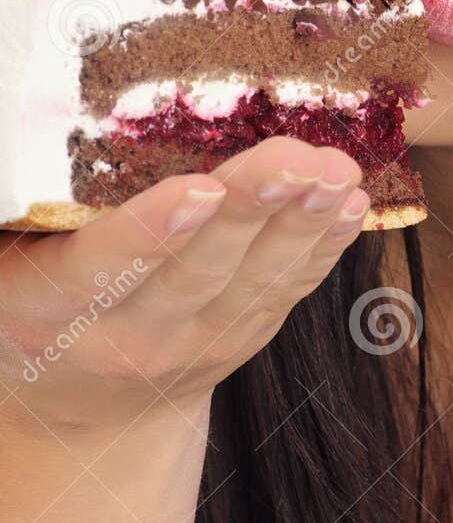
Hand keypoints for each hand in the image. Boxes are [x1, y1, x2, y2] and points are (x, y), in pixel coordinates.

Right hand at [0, 138, 371, 433]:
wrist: (82, 407)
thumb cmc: (28, 299)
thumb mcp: (0, 264)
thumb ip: (22, 206)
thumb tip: (32, 115)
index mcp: (49, 312)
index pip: (102, 271)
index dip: (152, 232)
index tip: (198, 189)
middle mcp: (128, 338)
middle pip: (198, 272)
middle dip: (249, 211)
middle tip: (291, 160)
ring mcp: (196, 346)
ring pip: (255, 282)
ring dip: (301, 223)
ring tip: (333, 171)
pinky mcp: (245, 340)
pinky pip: (289, 291)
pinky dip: (323, 246)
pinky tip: (349, 201)